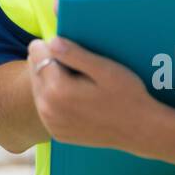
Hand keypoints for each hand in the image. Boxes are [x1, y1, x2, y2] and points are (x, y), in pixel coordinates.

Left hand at [28, 36, 167, 154]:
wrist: (140, 130)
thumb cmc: (126, 95)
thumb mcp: (104, 69)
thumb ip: (74, 54)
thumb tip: (50, 41)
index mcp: (57, 89)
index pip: (37, 52)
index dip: (53, 45)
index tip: (72, 49)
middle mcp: (47, 109)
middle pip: (34, 69)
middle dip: (51, 63)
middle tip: (80, 69)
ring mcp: (51, 123)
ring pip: (38, 88)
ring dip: (52, 81)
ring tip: (80, 83)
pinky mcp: (57, 133)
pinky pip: (46, 107)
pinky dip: (56, 100)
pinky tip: (79, 100)